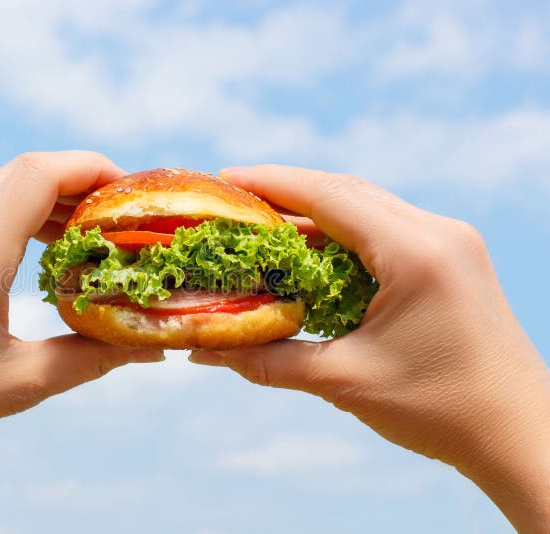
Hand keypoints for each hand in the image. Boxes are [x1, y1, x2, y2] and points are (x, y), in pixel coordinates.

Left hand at [0, 151, 162, 531]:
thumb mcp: (13, 385)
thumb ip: (86, 360)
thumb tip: (145, 347)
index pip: (40, 173)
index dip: (94, 169)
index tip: (131, 196)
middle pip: (28, 170)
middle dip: (83, 183)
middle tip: (122, 219)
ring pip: (6, 186)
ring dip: (54, 199)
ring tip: (92, 236)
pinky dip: (25, 214)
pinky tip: (45, 250)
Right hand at [190, 165, 549, 531]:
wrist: (518, 434)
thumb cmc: (441, 411)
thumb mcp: (346, 382)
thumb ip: (270, 360)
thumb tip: (206, 348)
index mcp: (417, 254)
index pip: (330, 196)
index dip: (271, 184)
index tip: (224, 180)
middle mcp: (439, 233)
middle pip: (347, 191)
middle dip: (285, 192)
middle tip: (232, 200)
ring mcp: (450, 242)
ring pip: (366, 207)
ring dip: (313, 213)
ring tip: (261, 224)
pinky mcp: (451, 258)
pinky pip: (385, 228)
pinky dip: (342, 234)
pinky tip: (310, 250)